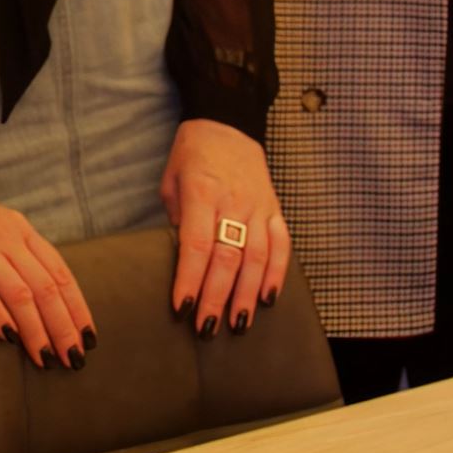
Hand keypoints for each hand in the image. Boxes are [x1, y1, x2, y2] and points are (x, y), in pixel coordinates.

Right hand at [0, 189, 93, 366]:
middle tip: (72, 359)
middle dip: (62, 326)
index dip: (77, 308)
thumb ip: (22, 259)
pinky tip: (7, 337)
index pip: (60, 273)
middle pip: (44, 287)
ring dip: (35, 329)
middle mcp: (6, 236)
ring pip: (18, 292)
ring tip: (44, 357)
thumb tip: (50, 305)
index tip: (88, 338)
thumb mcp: (0, 232)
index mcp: (22, 231)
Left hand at [159, 118, 289, 334]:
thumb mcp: (171, 183)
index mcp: (202, 193)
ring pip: (257, 257)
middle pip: (228, 258)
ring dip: (247, 294)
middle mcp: (234, 202)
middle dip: (217, 297)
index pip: (197, 245)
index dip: (190, 280)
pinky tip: (269, 298)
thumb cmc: (192, 156)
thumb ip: (177, 221)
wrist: (227, 124)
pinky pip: (281, 245)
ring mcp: (259, 207)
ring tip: (238, 323)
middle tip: (207, 328)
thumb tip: (183, 262)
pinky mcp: (274, 209)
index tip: (182, 308)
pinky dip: (277, 273)